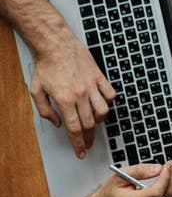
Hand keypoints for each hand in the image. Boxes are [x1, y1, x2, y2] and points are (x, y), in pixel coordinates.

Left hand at [30, 33, 115, 158]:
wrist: (56, 44)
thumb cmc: (46, 65)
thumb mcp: (36, 91)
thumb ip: (45, 111)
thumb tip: (58, 123)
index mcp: (64, 100)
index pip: (74, 129)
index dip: (78, 144)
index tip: (80, 151)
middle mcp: (80, 94)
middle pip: (89, 123)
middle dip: (88, 138)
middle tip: (87, 144)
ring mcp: (91, 85)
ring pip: (103, 111)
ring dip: (99, 121)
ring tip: (94, 123)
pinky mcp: (98, 75)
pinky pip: (110, 93)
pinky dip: (109, 101)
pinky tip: (103, 103)